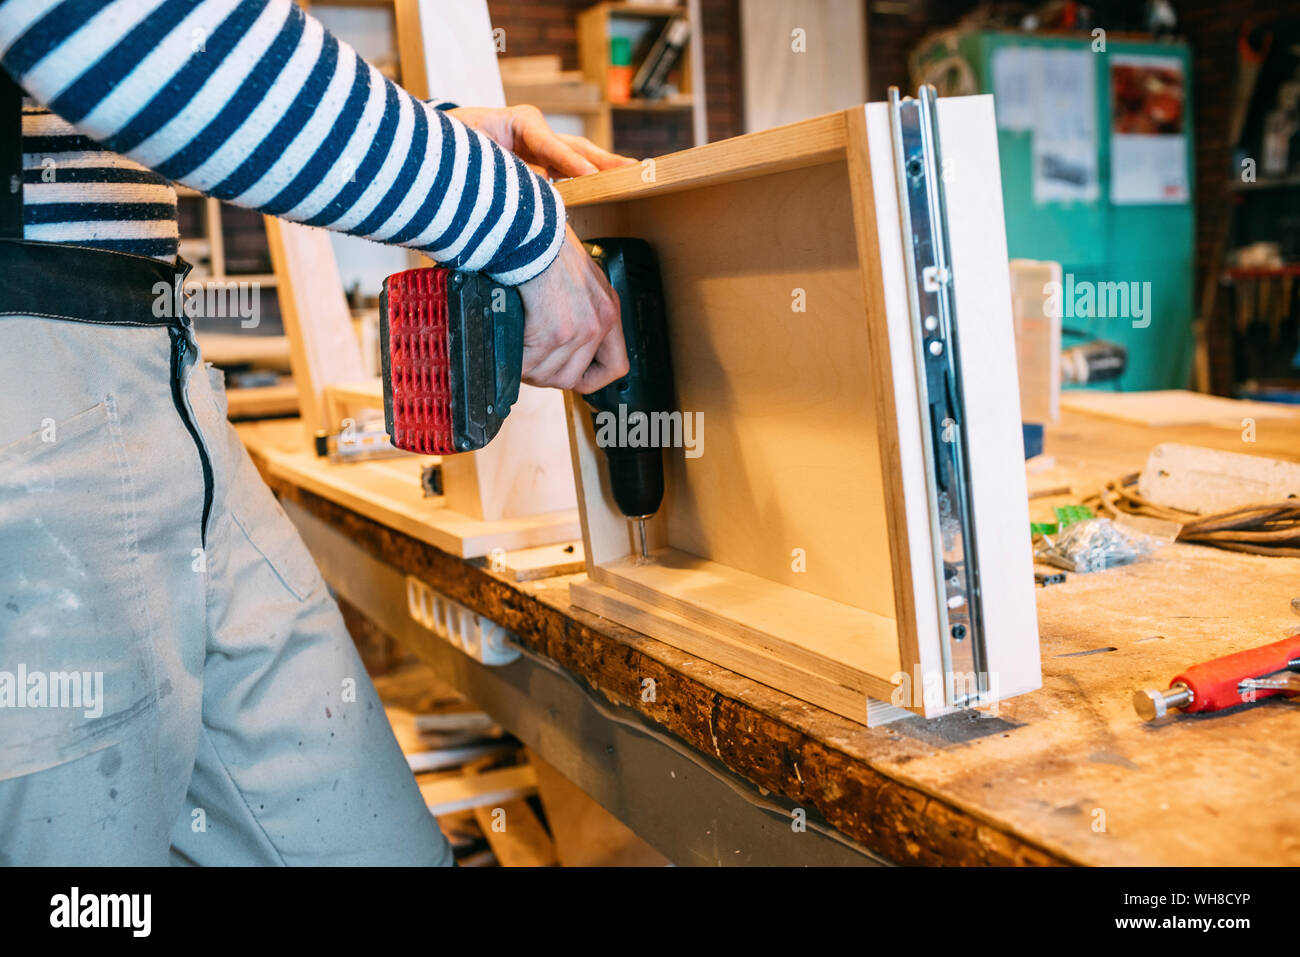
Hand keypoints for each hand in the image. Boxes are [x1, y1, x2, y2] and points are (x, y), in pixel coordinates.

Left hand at [447, 105, 636, 178]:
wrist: (443, 144)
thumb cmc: (453, 144)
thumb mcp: (471, 153)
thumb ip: (499, 169)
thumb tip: (529, 188)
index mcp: (519, 122)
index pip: (550, 142)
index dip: (570, 160)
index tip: (589, 174)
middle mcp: (535, 132)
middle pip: (576, 147)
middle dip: (604, 160)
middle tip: (630, 169)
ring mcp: (540, 147)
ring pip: (577, 159)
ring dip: (603, 170)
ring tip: (630, 177)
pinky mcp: (541, 163)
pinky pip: (567, 174)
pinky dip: (587, 182)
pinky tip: (606, 191)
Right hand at [517, 225, 627, 392]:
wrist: (532, 232)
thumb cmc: (548, 249)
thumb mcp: (581, 280)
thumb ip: (580, 310)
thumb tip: (561, 341)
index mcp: (609, 311)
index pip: (616, 367)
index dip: (591, 378)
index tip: (574, 375)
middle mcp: (600, 323)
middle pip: (573, 378)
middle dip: (546, 376)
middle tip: (529, 363)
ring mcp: (579, 330)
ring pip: (549, 376)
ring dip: (528, 371)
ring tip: (517, 354)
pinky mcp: (554, 332)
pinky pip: (529, 365)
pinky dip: (514, 360)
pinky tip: (508, 345)